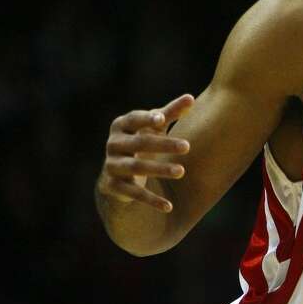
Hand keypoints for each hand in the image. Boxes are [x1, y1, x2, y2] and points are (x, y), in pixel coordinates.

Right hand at [97, 94, 195, 211]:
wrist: (117, 173)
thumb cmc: (141, 140)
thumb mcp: (154, 127)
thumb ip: (170, 113)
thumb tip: (191, 97)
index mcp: (121, 125)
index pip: (134, 119)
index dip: (146, 118)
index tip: (161, 119)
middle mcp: (113, 144)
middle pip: (140, 143)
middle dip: (163, 144)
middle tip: (188, 146)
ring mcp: (111, 165)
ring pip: (136, 167)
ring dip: (160, 169)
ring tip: (182, 171)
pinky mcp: (112, 185)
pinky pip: (133, 193)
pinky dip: (151, 200)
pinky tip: (169, 206)